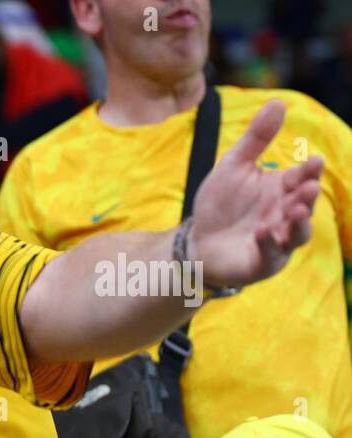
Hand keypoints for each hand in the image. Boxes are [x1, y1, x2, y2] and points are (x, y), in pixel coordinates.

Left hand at [189, 100, 323, 288]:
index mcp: (282, 189)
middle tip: (308, 185)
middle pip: (305, 203)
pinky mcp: (263, 262)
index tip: (314, 161)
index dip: (309, 171)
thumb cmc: (219, 204)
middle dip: (307, 195)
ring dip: (300, 221)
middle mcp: (286, 214)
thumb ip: (256, 139)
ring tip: (296, 208)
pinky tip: (261, 232)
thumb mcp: (233, 167)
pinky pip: (271, 254)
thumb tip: (278, 101)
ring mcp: (279, 240)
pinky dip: (269, 244)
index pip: (303, 176)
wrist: (196, 242)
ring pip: (298, 232)